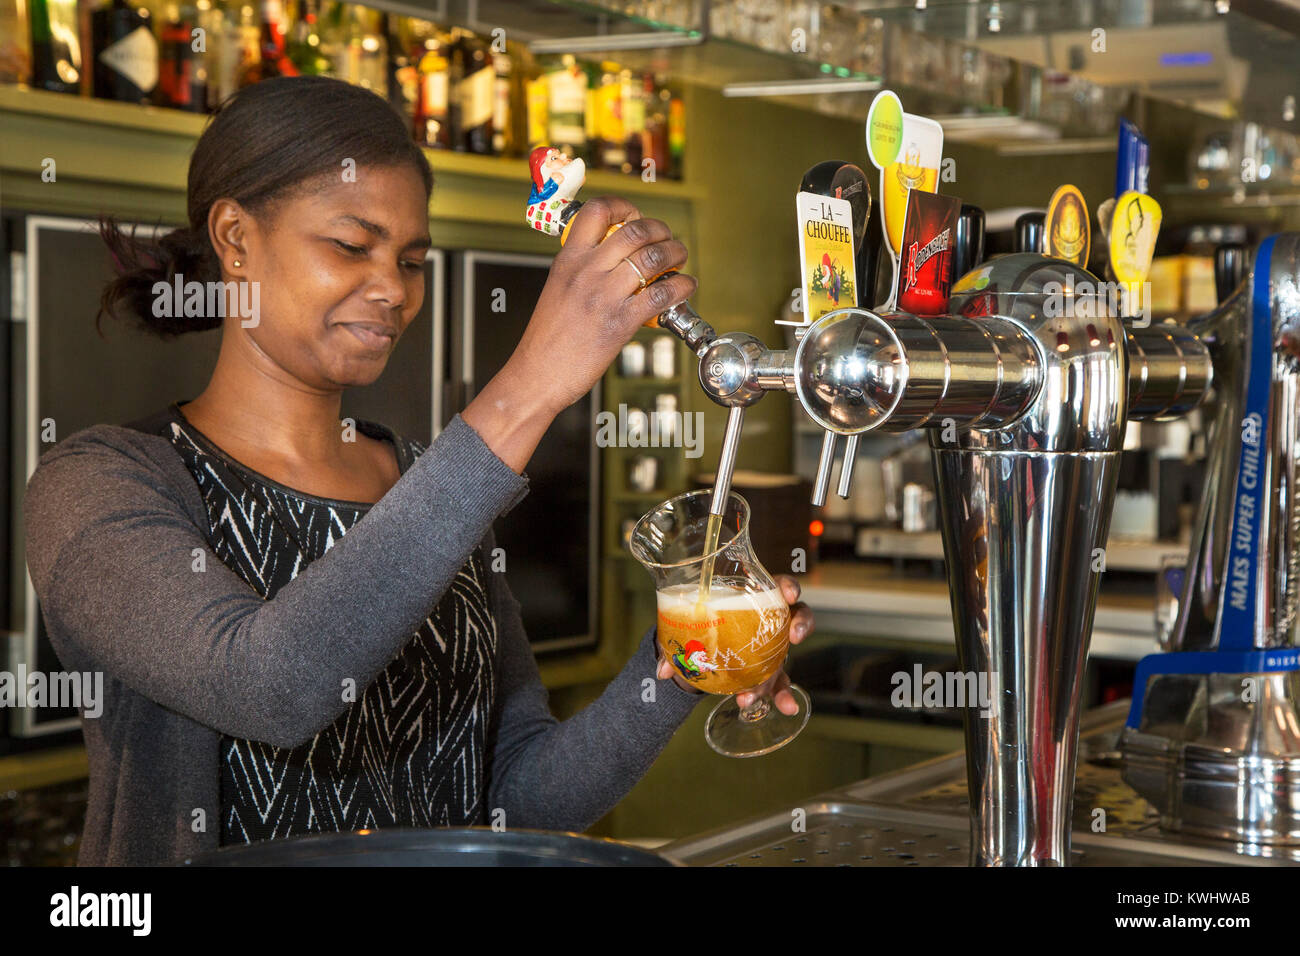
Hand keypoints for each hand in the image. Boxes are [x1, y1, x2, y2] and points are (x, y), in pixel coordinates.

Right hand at [511, 195, 696, 414]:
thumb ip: (582, 270)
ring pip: (652, 257)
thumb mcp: (557, 289)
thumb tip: (612, 259)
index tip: (636, 215)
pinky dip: (681, 286)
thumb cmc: (546, 340)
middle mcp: (586, 272)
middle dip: (660, 229)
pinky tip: (685, 286)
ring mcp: (603, 296)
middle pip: (634, 230)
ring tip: (680, 258)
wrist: (537, 374)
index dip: (623, 206)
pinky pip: (661, 294)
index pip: (596, 211)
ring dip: (675, 253)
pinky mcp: (619, 322)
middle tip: (667, 238)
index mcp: (568, 260)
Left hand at [656, 575, 813, 711]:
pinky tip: (786, 708)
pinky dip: (783, 696)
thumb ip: (674, 646)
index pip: (776, 584)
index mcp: (750, 598)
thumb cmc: (698, 626)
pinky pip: (780, 682)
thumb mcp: (684, 630)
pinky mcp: (770, 670)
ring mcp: (772, 646)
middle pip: (796, 614)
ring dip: (787, 672)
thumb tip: (662, 671)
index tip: (788, 593)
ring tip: (783, 695)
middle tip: (794, 637)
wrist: (699, 650)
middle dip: (801, 624)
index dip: (787, 586)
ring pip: (790, 654)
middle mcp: (767, 620)